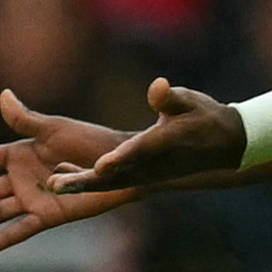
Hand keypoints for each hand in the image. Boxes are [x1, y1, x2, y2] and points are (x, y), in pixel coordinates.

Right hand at [0, 89, 140, 252]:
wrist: (125, 166)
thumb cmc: (92, 141)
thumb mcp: (56, 128)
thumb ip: (26, 120)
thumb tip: (3, 95)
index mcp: (19, 152)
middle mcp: (21, 177)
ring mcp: (33, 198)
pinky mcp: (50, 216)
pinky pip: (23, 228)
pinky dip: (5, 238)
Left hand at [46, 78, 248, 195]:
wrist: (219, 146)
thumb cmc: (203, 117)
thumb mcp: (191, 102)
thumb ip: (170, 97)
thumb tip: (158, 85)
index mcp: (164, 144)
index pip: (140, 151)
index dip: (121, 158)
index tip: (101, 166)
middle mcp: (151, 166)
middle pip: (115, 177)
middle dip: (86, 182)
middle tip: (57, 185)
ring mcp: (144, 176)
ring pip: (107, 185)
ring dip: (80, 185)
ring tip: (51, 183)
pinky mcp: (138, 179)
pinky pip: (108, 184)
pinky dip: (86, 182)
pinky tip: (59, 173)